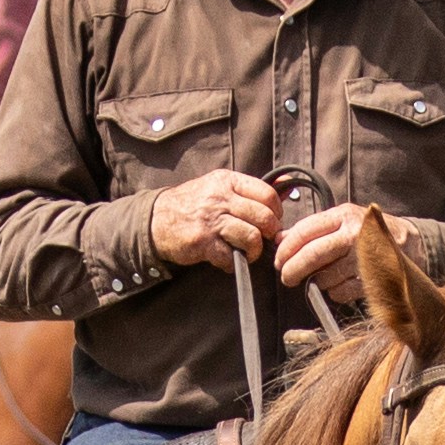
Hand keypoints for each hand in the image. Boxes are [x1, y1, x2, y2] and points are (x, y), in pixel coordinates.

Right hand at [148, 172, 277, 268]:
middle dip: (269, 234)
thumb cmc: (193, 204)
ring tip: (245, 252)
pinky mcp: (202, 242)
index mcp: (227, 181)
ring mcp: (211, 220)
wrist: (156, 220)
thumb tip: (288, 185)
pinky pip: (231, 257)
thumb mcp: (220, 187)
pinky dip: (233, 263)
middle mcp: (220, 197)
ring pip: (252, 238)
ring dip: (253, 251)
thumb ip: (252, 189)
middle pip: (264, 218)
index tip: (271, 222)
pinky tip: (227, 260)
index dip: (276, 212)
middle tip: (262, 240)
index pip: (267, 194)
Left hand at [271, 195, 379, 300]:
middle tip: (287, 278)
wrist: (411, 244)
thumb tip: (280, 239)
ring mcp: (364, 258)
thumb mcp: (342, 220)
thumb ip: (312, 229)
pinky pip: (340, 292)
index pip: (305, 231)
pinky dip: (335, 292)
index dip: (286, 248)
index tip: (279, 260)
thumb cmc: (370, 233)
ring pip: (325, 277)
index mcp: (343, 215)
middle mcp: (354, 234)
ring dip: (318, 282)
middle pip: (313, 254)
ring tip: (324, 276)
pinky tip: (341, 283)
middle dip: (293, 269)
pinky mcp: (372, 279)